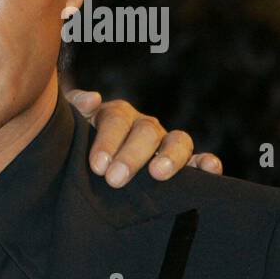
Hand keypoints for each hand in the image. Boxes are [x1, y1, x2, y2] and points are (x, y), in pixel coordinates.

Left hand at [65, 90, 224, 186]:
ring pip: (177, 141)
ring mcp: (164, 144)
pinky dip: (207, 163)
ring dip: (170, 156)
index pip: (115, 120)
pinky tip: (209, 169)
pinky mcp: (181, 164)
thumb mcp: (69, 125)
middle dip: (131, 156)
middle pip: (145, 132)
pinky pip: (198, 160)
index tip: (98, 166)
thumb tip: (91, 99)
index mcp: (116, 115)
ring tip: (158, 173)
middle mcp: (143, 126)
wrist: (82, 167)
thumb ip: (75, 108)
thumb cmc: (75, 145)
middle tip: (115, 179)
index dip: (107, 141)